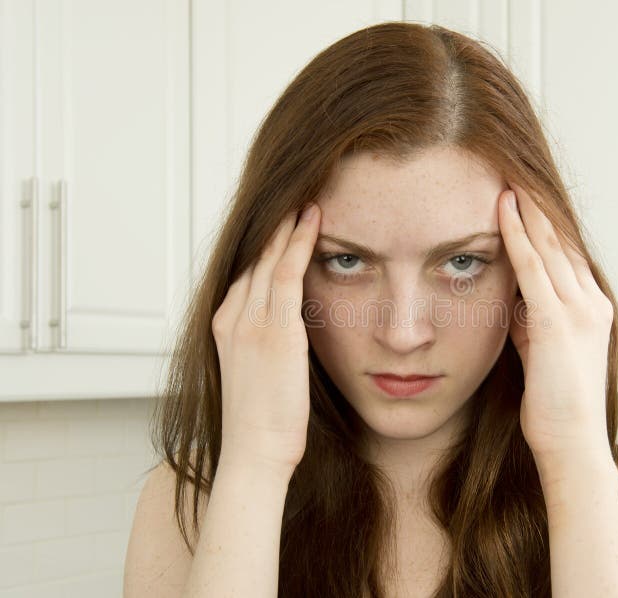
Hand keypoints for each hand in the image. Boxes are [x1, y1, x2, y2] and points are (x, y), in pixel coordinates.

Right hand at [211, 203, 319, 475]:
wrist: (253, 455)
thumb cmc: (262, 422)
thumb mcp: (258, 374)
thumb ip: (268, 343)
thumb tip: (292, 330)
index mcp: (225, 325)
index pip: (247, 272)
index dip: (266, 243)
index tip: (284, 220)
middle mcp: (231, 316)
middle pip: (254, 257)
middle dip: (275, 225)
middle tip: (295, 192)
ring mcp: (249, 321)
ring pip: (268, 257)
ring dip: (288, 223)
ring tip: (306, 194)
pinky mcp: (274, 330)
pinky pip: (286, 273)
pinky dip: (298, 242)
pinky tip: (313, 219)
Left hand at [498, 183, 613, 465]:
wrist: (571, 443)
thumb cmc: (555, 404)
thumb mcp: (540, 351)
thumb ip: (530, 320)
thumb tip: (511, 298)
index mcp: (591, 307)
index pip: (567, 252)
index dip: (544, 221)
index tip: (522, 193)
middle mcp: (591, 301)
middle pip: (561, 239)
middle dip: (537, 204)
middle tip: (514, 169)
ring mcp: (579, 310)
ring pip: (550, 244)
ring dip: (528, 208)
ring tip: (508, 174)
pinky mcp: (559, 322)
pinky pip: (534, 267)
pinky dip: (518, 235)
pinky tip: (503, 210)